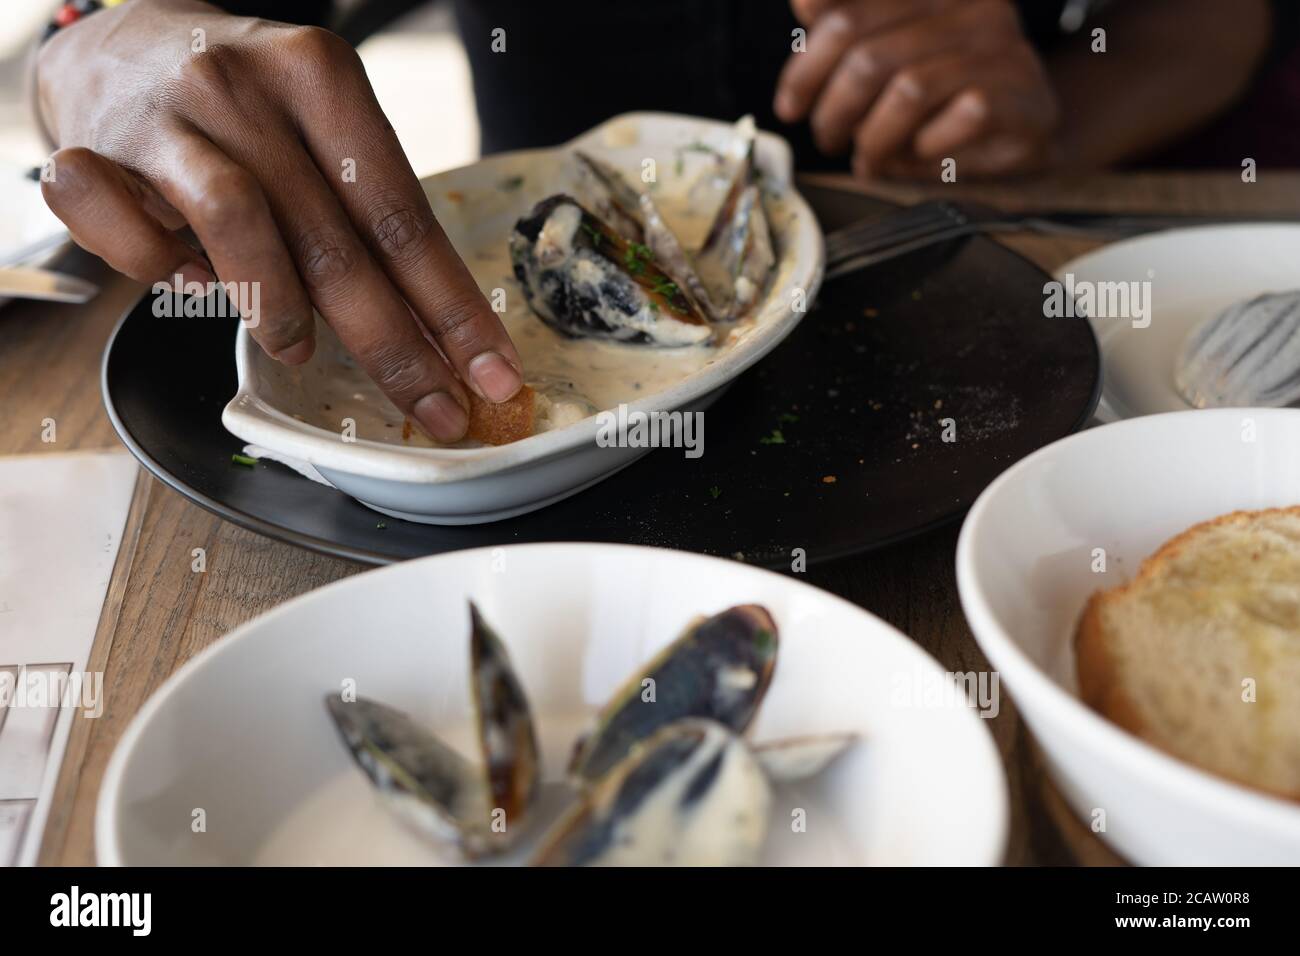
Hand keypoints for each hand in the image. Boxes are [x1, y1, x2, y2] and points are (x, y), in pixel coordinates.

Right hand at [36, 0, 521, 441]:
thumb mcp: (318, 130)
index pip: (404, 215)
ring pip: (237, 222)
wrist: (116, 45)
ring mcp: (166, 117)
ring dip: (280, 307)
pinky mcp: (87, 148)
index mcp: (321, 78)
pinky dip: (155, 267)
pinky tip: (184, 277)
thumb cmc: (241, 109)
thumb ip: (364, 213)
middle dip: (398, 345)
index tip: (492, 371)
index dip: (453, 308)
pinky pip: (123, 228)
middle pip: (338, 238)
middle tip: (436, 407)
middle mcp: (246, 88)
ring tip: (298, 350)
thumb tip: (434, 333)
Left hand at [775, 0, 1060, 179]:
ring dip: (874, 138)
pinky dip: (926, 148)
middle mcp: (969, 7)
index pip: (846, 16)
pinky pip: (958, 119)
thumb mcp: (891, 56)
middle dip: (834, 111)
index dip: (806, 66)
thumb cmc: (946, 93)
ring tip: (867, 159)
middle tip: (828, 140)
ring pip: (908, 91)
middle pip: (869, 57)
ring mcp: (999, 48)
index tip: (790, 106)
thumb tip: (805, 2)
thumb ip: (852, 29)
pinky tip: (917, 156)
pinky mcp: (1021, 96)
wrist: (1026, 125)